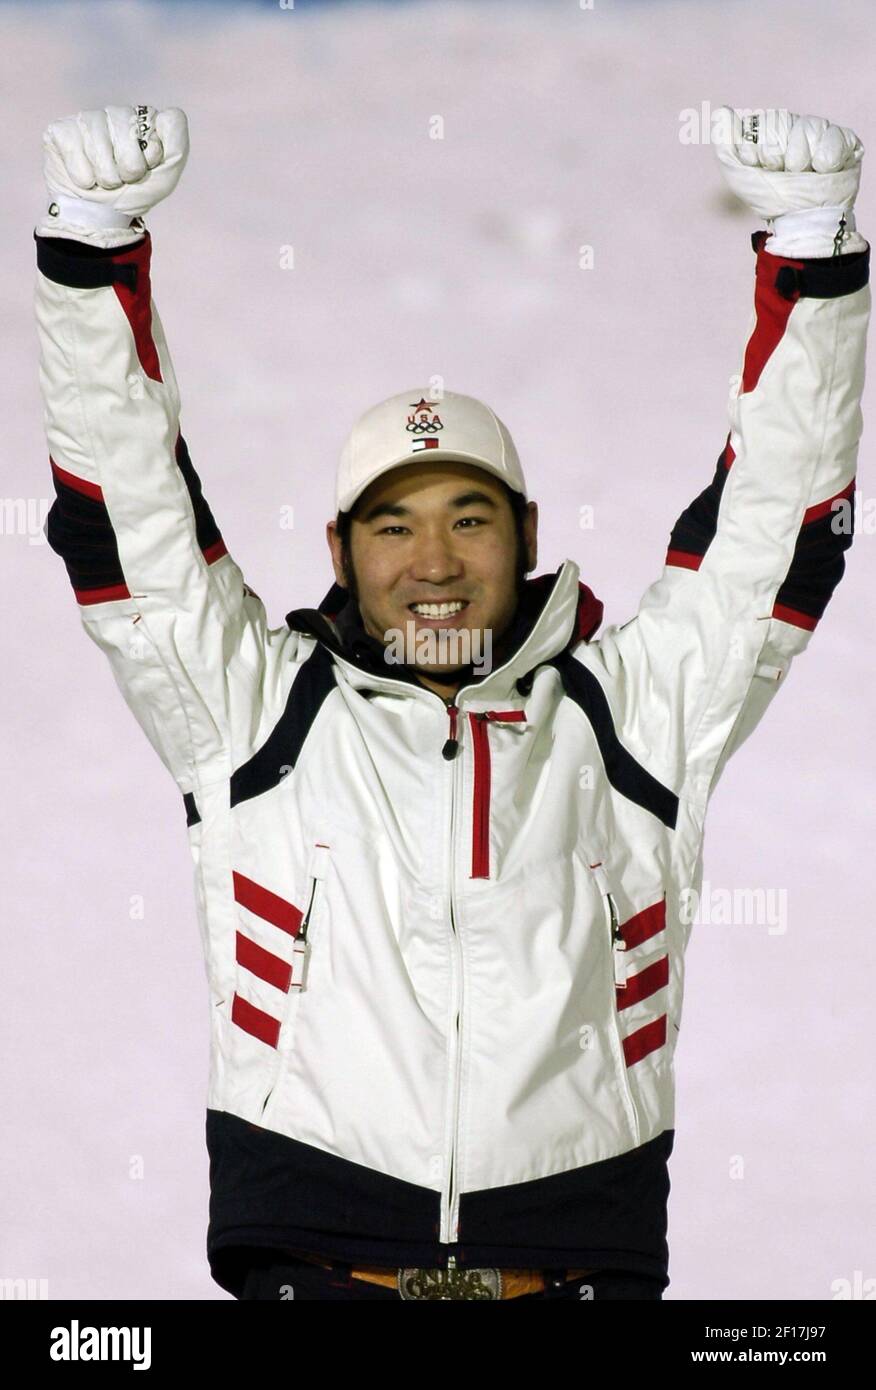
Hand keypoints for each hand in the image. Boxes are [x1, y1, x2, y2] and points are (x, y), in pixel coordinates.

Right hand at [38, 104, 188, 245]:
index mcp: (142, 120)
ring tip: (104, 181)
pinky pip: (74, 148)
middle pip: (127, 131)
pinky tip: (85, 178)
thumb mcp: (165, 175)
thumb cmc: (133, 194)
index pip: (157, 123)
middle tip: (123, 178)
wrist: (101, 218)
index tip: (146, 169)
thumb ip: (177, 144)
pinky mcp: (60, 130)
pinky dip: (83, 175)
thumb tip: (170, 114)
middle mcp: (114, 113)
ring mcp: (86, 119)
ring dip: (106, 176)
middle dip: (129, 168)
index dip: (152, 156)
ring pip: (99, 144)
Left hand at [713, 106, 865, 255]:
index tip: (761, 169)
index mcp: (772, 131)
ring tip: (804, 175)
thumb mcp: (739, 174)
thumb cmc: (770, 199)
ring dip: (800, 159)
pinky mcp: (845, 141)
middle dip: (778, 155)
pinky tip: (823, 171)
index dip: (760, 150)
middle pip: (784, 121)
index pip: (763, 122)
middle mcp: (796, 128)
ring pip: (808, 127)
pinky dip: (826, 158)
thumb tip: (722, 112)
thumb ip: (727, 143)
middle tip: (784, 175)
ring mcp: (821, 133)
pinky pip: (834, 136)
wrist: (801, 222)